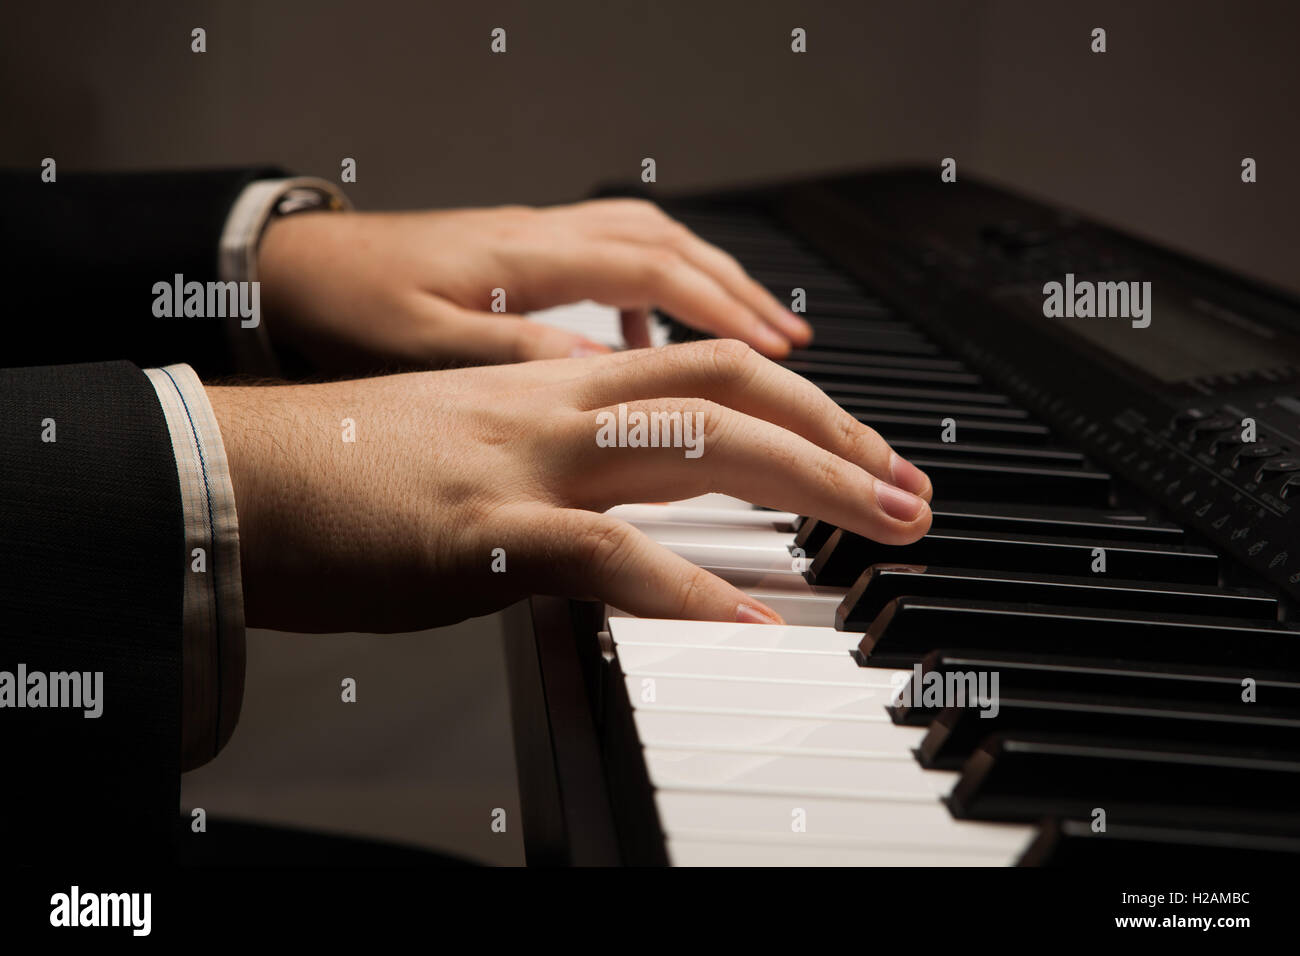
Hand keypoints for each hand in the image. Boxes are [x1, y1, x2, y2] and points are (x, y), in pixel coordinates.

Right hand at [206, 340, 930, 632]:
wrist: (231, 476)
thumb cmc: (343, 476)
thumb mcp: (474, 457)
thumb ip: (558, 480)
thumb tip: (626, 530)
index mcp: (551, 391)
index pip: (704, 376)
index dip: (799, 408)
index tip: (859, 453)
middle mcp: (553, 409)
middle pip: (727, 394)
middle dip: (836, 436)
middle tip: (910, 489)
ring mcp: (522, 464)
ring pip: (693, 447)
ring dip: (805, 482)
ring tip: (882, 524)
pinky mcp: (480, 532)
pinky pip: (601, 554)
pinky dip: (684, 587)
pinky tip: (750, 619)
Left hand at [256, 200, 812, 371]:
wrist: (290, 267)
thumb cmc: (345, 308)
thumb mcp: (422, 346)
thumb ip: (515, 357)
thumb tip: (605, 379)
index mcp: (529, 260)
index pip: (661, 284)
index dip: (731, 328)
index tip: (788, 372)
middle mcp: (548, 239)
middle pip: (679, 257)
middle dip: (751, 310)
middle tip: (806, 361)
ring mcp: (541, 242)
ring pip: (658, 248)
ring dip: (720, 292)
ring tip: (766, 341)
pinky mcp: (527, 257)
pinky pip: (619, 257)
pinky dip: (661, 294)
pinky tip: (661, 340)